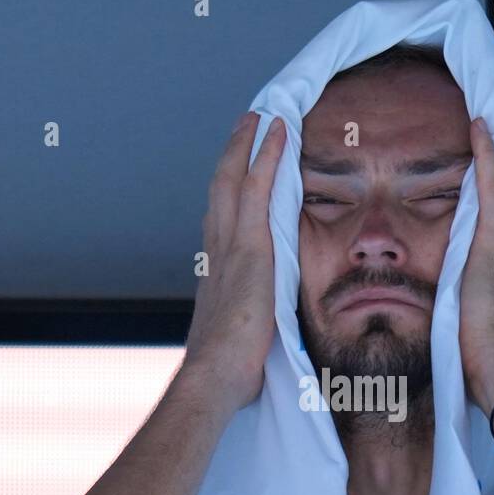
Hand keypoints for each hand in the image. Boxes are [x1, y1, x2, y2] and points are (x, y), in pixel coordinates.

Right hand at [182, 111, 286, 411]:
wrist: (215, 376)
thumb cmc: (231, 374)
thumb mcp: (244, 345)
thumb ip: (252, 330)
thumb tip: (264, 345)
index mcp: (216, 275)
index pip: (221, 223)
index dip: (228, 194)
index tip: (236, 175)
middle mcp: (216, 253)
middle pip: (220, 191)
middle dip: (232, 157)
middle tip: (245, 127)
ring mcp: (229, 246)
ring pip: (233, 180)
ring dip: (246, 145)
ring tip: (261, 117)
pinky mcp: (249, 246)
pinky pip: (257, 187)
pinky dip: (266, 155)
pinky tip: (278, 130)